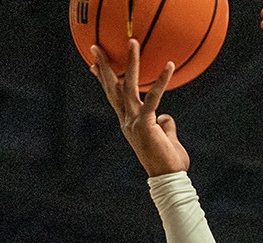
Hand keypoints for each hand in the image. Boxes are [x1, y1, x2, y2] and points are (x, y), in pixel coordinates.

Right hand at [89, 38, 190, 176]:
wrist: (168, 179)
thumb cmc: (168, 162)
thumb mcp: (165, 139)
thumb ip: (164, 125)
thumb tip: (165, 116)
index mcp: (128, 123)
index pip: (113, 97)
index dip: (103, 80)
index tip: (93, 65)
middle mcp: (127, 120)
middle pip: (112, 88)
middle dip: (103, 66)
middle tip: (95, 46)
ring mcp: (134, 122)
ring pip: (128, 86)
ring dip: (131, 62)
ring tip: (132, 42)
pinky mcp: (146, 124)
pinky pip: (154, 97)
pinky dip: (161, 80)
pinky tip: (169, 65)